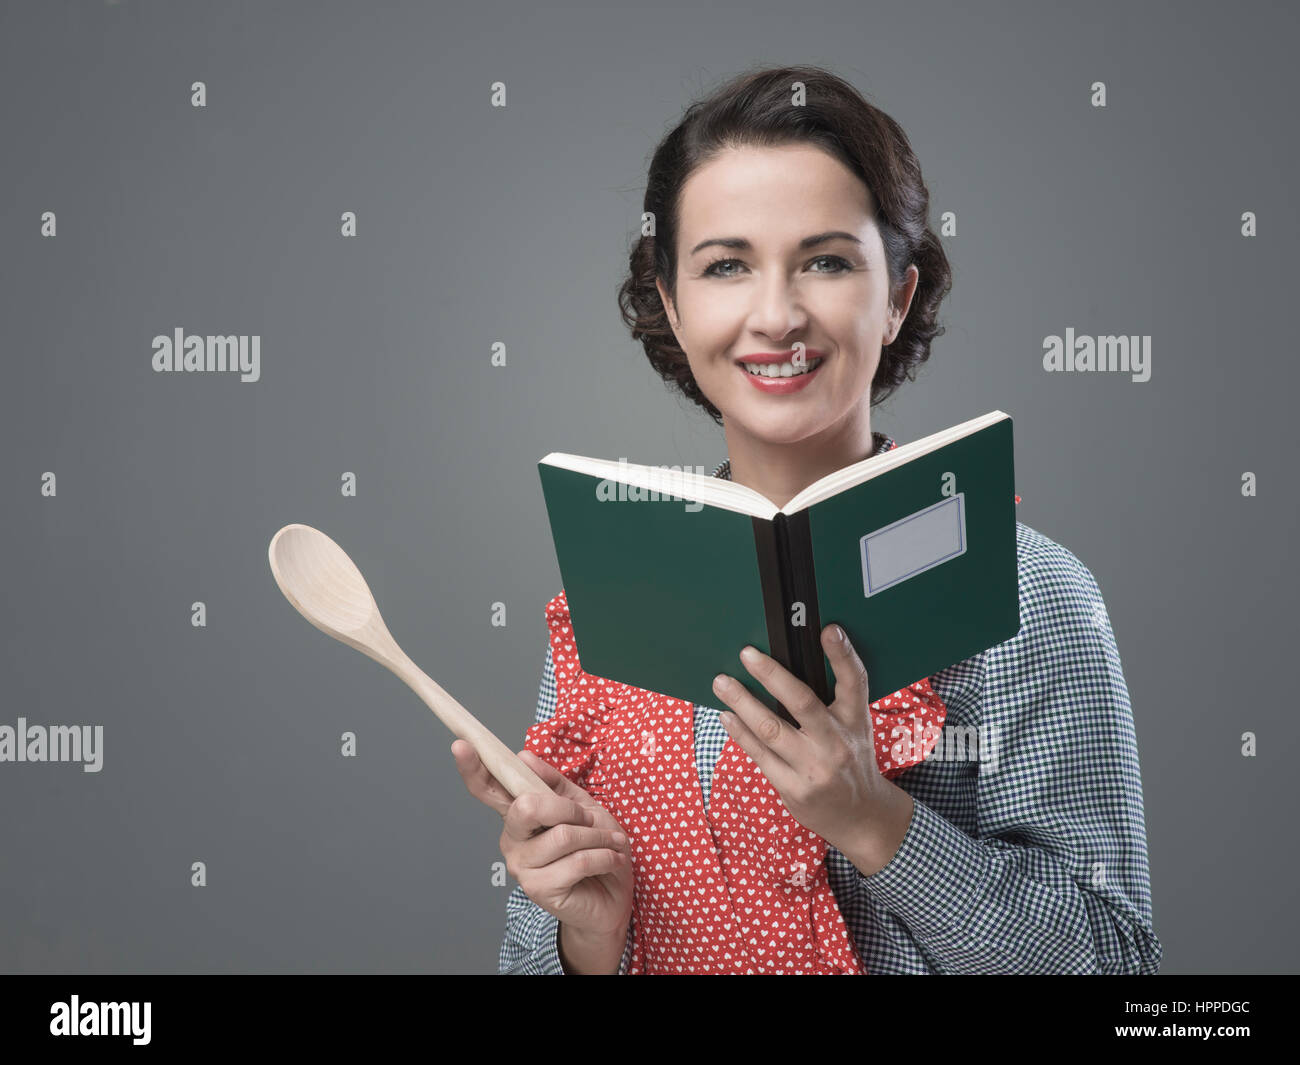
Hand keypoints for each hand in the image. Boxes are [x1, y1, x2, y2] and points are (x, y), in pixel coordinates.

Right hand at [451, 740, 634, 939]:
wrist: (614, 895)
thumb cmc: (597, 848)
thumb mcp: (582, 806)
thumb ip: (553, 783)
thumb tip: (523, 756)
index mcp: (519, 816)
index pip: (488, 789)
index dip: (473, 768)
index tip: (461, 744)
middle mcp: (512, 840)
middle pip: (526, 807)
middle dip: (568, 809)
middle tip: (590, 819)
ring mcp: (522, 867)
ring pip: (562, 835)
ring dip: (598, 837)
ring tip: (609, 843)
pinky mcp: (539, 890)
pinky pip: (577, 861)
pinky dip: (605, 856)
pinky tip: (612, 860)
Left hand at [709, 623, 913, 875]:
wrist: (861, 817)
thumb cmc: (852, 760)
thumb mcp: (855, 727)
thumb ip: (834, 698)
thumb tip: (793, 661)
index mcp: (856, 721)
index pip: (854, 682)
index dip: (843, 655)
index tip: (827, 629)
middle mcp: (837, 743)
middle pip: (802, 702)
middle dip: (771, 675)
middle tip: (746, 654)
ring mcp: (814, 768)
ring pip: (771, 729)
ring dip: (742, 702)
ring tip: (721, 682)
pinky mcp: (793, 789)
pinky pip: (760, 755)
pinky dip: (740, 733)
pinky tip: (727, 715)